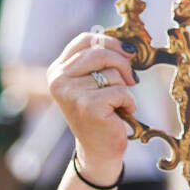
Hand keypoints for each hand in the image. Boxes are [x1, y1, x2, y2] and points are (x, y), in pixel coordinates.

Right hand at [46, 32, 139, 184]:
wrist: (98, 150)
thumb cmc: (100, 113)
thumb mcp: (93, 82)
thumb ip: (101, 61)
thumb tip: (128, 47)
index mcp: (57, 70)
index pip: (86, 40)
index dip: (110, 42)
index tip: (127, 53)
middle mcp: (59, 80)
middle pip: (100, 53)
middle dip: (123, 64)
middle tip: (132, 80)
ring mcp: (72, 94)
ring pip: (112, 73)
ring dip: (124, 88)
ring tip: (117, 103)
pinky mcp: (88, 106)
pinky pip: (120, 91)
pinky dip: (128, 102)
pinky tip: (121, 113)